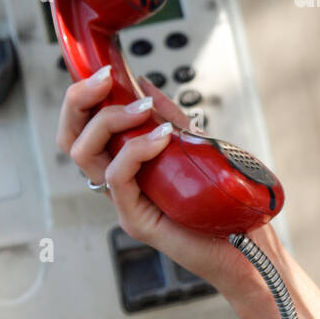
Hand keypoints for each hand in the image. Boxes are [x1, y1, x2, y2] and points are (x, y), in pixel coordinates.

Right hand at [54, 67, 255, 290]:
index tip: (105, 69)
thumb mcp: (191, 146)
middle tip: (105, 77)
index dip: (83, 97)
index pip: (81, 128)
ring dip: (110, 119)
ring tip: (143, 109)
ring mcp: (124, 203)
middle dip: (79, 100)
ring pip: (84, 155)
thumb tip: (144, 84)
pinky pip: (117, 179)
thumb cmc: (223, 203)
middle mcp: (117, 184)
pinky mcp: (136, 221)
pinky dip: (135, 149)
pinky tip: (161, 136)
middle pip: (70, 138)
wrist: (249, 250)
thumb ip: (167, 118)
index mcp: (124, 164)